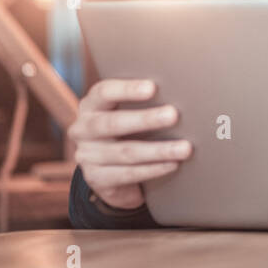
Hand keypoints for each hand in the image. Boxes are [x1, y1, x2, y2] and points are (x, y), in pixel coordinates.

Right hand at [68, 79, 191, 210]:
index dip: (127, 90)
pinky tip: (173, 164)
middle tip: (173, 115)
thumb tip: (181, 91)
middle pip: (113, 123)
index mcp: (91, 105)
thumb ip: (145, 101)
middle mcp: (83, 129)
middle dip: (146, 119)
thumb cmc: (129, 129)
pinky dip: (154, 169)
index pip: (104, 93)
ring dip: (158, 150)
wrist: (111, 170)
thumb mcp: (130, 111)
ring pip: (126, 152)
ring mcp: (87, 156)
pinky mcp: (96, 179)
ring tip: (184, 148)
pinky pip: (128, 174)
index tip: (152, 87)